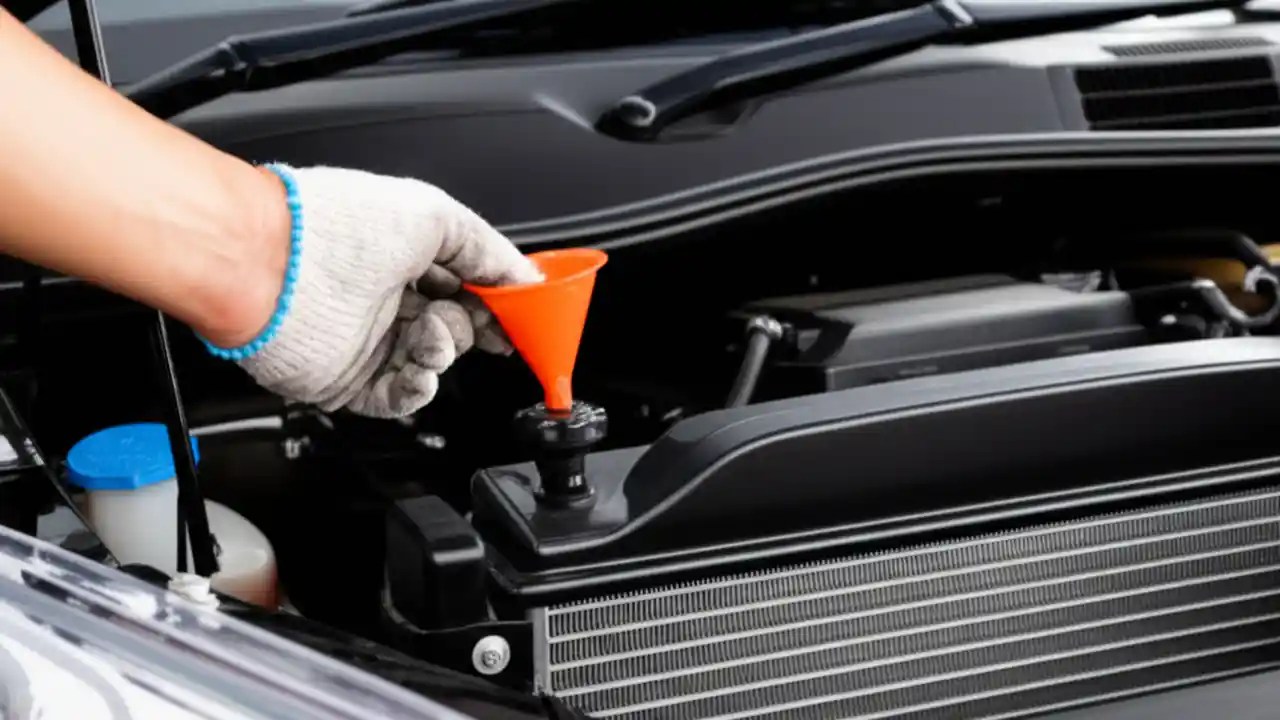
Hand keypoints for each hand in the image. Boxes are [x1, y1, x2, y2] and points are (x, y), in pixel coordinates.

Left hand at [222, 165, 541, 417]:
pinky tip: (422, 370)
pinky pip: (399, 398)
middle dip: (478, 325)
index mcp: (401, 252)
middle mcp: (382, 295)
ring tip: (432, 334)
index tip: (524, 308)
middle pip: (455, 324)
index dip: (497, 297)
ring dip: (446, 351)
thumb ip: (487, 249)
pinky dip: (420, 389)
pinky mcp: (347, 381)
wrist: (270, 266)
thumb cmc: (335, 228)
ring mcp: (365, 339)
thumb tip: (525, 276)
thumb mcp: (435, 215)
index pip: (464, 281)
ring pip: (433, 361)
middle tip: (492, 325)